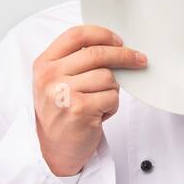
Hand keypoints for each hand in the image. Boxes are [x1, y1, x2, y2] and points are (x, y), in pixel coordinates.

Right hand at [33, 25, 146, 176]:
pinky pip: (112, 97)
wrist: (54, 149)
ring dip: (112, 90)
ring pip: (108, 77)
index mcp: (44, 64)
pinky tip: (99, 115)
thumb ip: (76, 61)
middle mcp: (50, 77)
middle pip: (97, 54)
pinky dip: (112, 106)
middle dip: (124, 55)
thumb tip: (115, 46)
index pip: (75, 35)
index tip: (119, 41)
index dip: (102, 34)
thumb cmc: (61, 112)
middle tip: (139, 59)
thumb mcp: (56, 81)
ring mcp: (64, 93)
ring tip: (100, 102)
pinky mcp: (80, 110)